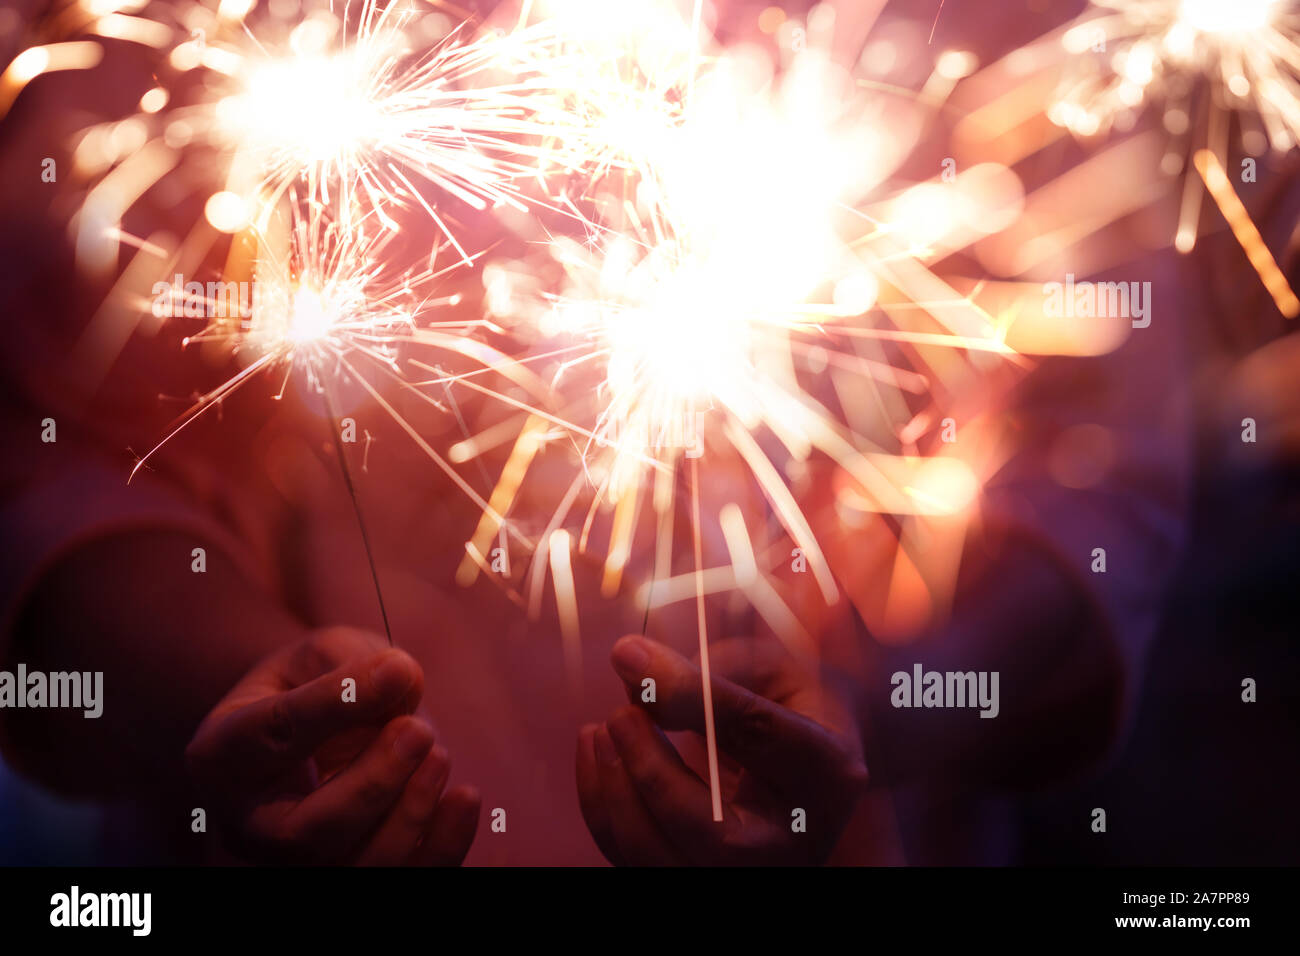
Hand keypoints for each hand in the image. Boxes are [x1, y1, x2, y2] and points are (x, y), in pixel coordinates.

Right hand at [186, 627, 478, 864]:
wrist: (317, 728)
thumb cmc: (315, 684)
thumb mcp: (323, 655)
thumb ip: (354, 665)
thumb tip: (402, 678)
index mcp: (226, 752)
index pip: (273, 735)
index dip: (335, 705)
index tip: (397, 671)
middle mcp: (250, 821)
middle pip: (304, 832)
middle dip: (373, 783)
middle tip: (418, 731)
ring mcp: (296, 860)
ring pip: (350, 869)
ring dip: (409, 817)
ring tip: (439, 756)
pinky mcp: (348, 871)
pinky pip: (397, 882)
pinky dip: (440, 848)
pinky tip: (465, 800)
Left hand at [576, 634, 867, 864]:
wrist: (813, 768)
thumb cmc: (789, 706)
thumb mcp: (772, 671)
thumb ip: (710, 672)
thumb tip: (632, 675)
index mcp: (828, 770)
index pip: (755, 733)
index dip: (687, 692)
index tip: (631, 656)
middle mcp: (797, 840)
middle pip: (710, 828)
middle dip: (648, 769)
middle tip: (619, 712)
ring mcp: (750, 872)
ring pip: (661, 857)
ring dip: (615, 790)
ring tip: (602, 728)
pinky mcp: (705, 875)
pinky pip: (635, 862)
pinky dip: (603, 809)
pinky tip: (600, 755)